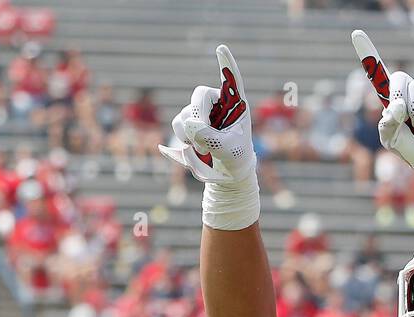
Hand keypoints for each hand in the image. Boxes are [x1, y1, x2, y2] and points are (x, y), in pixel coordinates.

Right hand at [159, 44, 255, 184]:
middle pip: (199, 95)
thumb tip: (190, 125)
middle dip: (198, 115)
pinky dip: (183, 137)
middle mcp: (217, 103)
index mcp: (235, 104)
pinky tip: (192, 147)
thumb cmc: (235, 157)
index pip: (231, 80)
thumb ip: (212, 138)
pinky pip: (178, 124)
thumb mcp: (228, 150)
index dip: (226, 64)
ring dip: (190, 133)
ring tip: (203, 149)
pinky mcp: (188, 122)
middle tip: (201, 136)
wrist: (227, 171)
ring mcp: (201, 111)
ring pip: (186, 113)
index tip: (221, 48)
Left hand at [353, 29, 413, 172]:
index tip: (356, 34)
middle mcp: (406, 89)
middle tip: (404, 118)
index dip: (368, 53)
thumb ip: (388, 126)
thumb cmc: (412, 147)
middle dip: (399, 98)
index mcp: (390, 99)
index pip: (378, 74)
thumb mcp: (392, 141)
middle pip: (397, 78)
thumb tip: (397, 107)